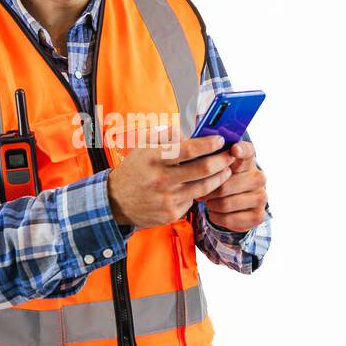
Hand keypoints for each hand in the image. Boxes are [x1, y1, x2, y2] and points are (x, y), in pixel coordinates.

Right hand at [107, 126, 233, 227]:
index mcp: (154, 158)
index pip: (188, 149)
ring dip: (219, 177)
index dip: (208, 144)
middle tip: (230, 155)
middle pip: (203, 169)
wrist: (116, 201)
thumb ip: (167, 136)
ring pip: (204, 187)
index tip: (220, 140)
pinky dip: (199, 192)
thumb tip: (191, 132)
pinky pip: (193, 201)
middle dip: (222, 160)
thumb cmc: (134, 170)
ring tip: (226, 170)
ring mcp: (167, 198)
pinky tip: (203, 185)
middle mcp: (161, 179)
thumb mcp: (144, 147)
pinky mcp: (170, 213)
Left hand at [196, 140, 266, 232]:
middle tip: (200, 191)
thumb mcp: (212, 164)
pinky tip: (214, 212)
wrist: (234, 203)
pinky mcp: (259, 215)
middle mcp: (258, 176)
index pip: (248, 151)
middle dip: (209, 189)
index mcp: (248, 159)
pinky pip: (232, 219)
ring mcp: (261, 196)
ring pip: (227, 203)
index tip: (233, 150)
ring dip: (212, 204)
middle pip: (228, 182)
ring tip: (207, 201)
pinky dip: (218, 217)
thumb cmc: (218, 179)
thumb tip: (180, 139)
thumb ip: (204, 153)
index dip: (241, 150)